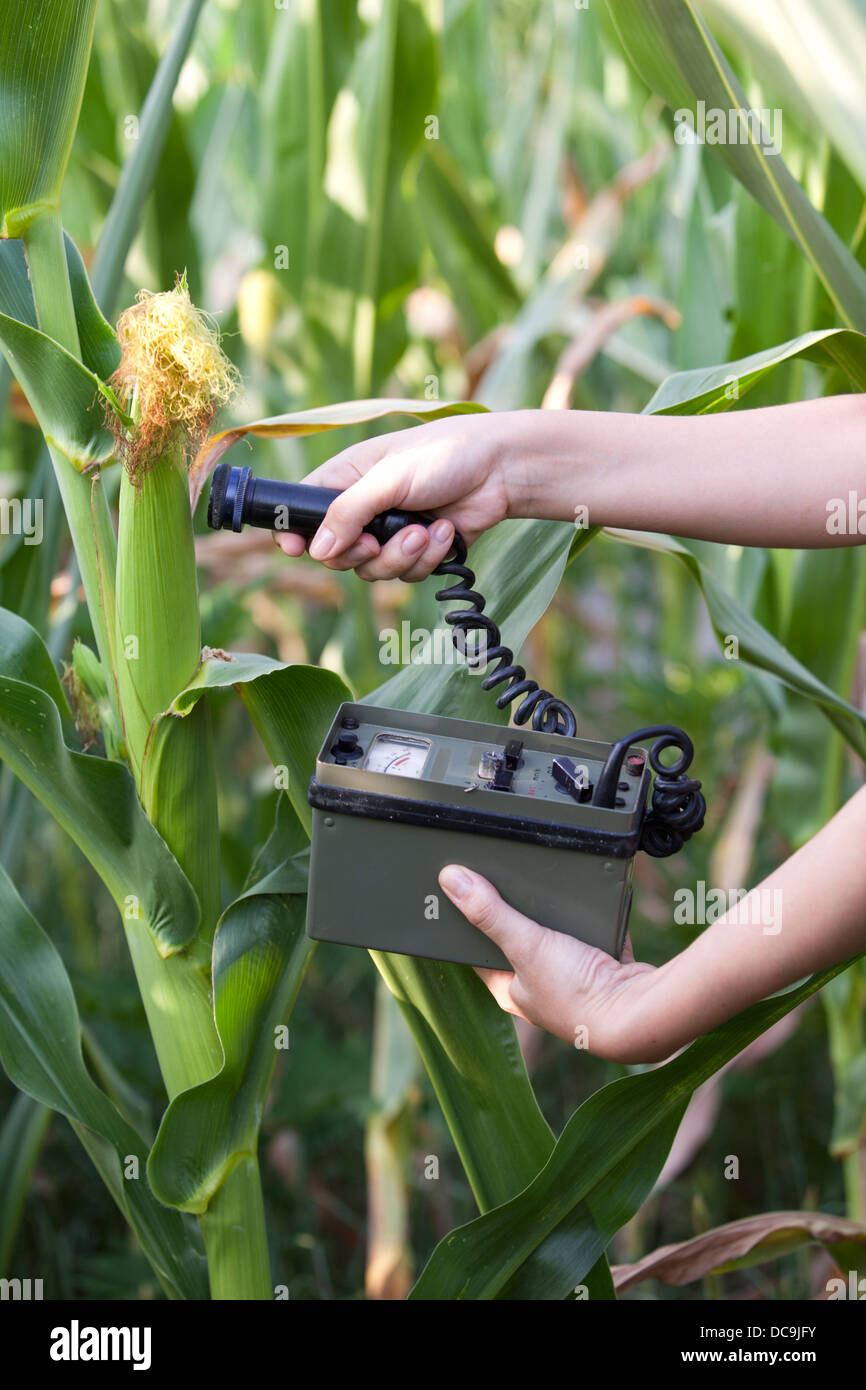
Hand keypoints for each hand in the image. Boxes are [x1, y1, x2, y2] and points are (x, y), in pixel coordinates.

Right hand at [274, 412, 512, 580]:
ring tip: (425, 531)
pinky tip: (445, 532)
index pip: (303, 512)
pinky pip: (407, 574)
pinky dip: (427, 559)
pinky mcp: (419, 550)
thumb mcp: (387, 478)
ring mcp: (390, 532)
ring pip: (373, 571)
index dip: (296, 533)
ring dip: (400, 557)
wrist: (500, 470)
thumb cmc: (443, 455)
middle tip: (376, 541)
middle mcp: (363, 508)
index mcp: (345, 479)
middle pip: (336, 554)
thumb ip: (349, 513)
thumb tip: (317, 550)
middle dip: (360, 554)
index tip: (297, 549)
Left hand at [438, 864, 671, 1062]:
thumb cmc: (577, 994)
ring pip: (559, 934)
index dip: (468, 922)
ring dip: (556, 912)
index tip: (459, 891)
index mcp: (512, 989)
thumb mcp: (525, 945)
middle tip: (503, 874)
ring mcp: (575, 976)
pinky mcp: (606, 965)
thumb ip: (489, 913)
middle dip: (517, 910)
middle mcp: (541, 986)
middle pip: (520, 939)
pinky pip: (595, 931)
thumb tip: (449, 880)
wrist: (639, 1011)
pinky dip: (593, 914)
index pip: (478, 952)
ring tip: (545, 878)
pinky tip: (589, 892)